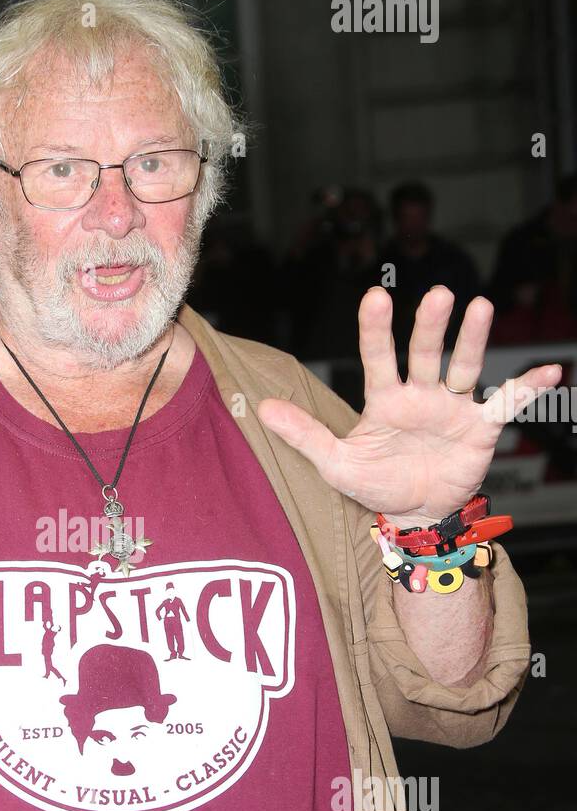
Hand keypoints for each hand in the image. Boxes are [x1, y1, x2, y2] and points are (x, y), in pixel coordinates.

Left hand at [256, 285, 562, 526]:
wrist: (414, 515)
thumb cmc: (375, 483)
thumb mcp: (335, 464)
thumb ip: (303, 434)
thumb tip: (261, 410)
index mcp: (384, 398)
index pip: (378, 356)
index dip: (376, 329)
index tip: (375, 296)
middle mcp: (420, 393)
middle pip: (425, 352)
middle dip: (430, 325)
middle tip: (437, 295)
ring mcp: (452, 407)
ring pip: (464, 366)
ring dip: (472, 338)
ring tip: (480, 306)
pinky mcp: (479, 428)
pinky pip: (506, 403)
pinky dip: (527, 388)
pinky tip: (549, 370)